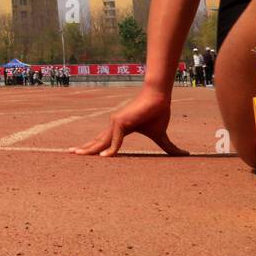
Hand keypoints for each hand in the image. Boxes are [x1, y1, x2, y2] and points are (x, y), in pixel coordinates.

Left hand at [69, 87, 188, 156]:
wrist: (160, 97)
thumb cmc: (158, 113)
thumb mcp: (161, 136)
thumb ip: (168, 147)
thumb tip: (185, 155)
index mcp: (120, 129)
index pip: (104, 140)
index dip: (94, 147)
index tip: (83, 153)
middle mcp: (114, 126)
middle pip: (97, 140)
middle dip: (84, 148)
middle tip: (70, 153)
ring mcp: (116, 123)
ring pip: (101, 140)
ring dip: (90, 148)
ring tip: (77, 154)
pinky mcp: (121, 121)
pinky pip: (116, 139)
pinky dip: (111, 148)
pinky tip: (105, 158)